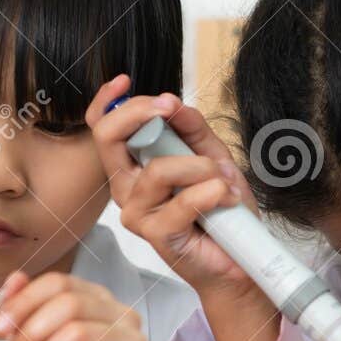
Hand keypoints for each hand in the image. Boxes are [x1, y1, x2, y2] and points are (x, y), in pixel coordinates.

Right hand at [86, 74, 260, 301]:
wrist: (238, 258)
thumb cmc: (220, 211)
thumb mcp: (211, 156)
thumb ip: (191, 129)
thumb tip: (173, 102)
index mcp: (134, 167)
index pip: (102, 129)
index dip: (106, 102)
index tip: (125, 82)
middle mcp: (127, 188)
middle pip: (109, 138)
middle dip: (140, 113)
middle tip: (170, 110)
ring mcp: (137, 213)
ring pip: (158, 169)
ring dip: (200, 167)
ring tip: (222, 180)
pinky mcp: (156, 235)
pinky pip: (182, 201)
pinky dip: (211, 192)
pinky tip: (224, 198)